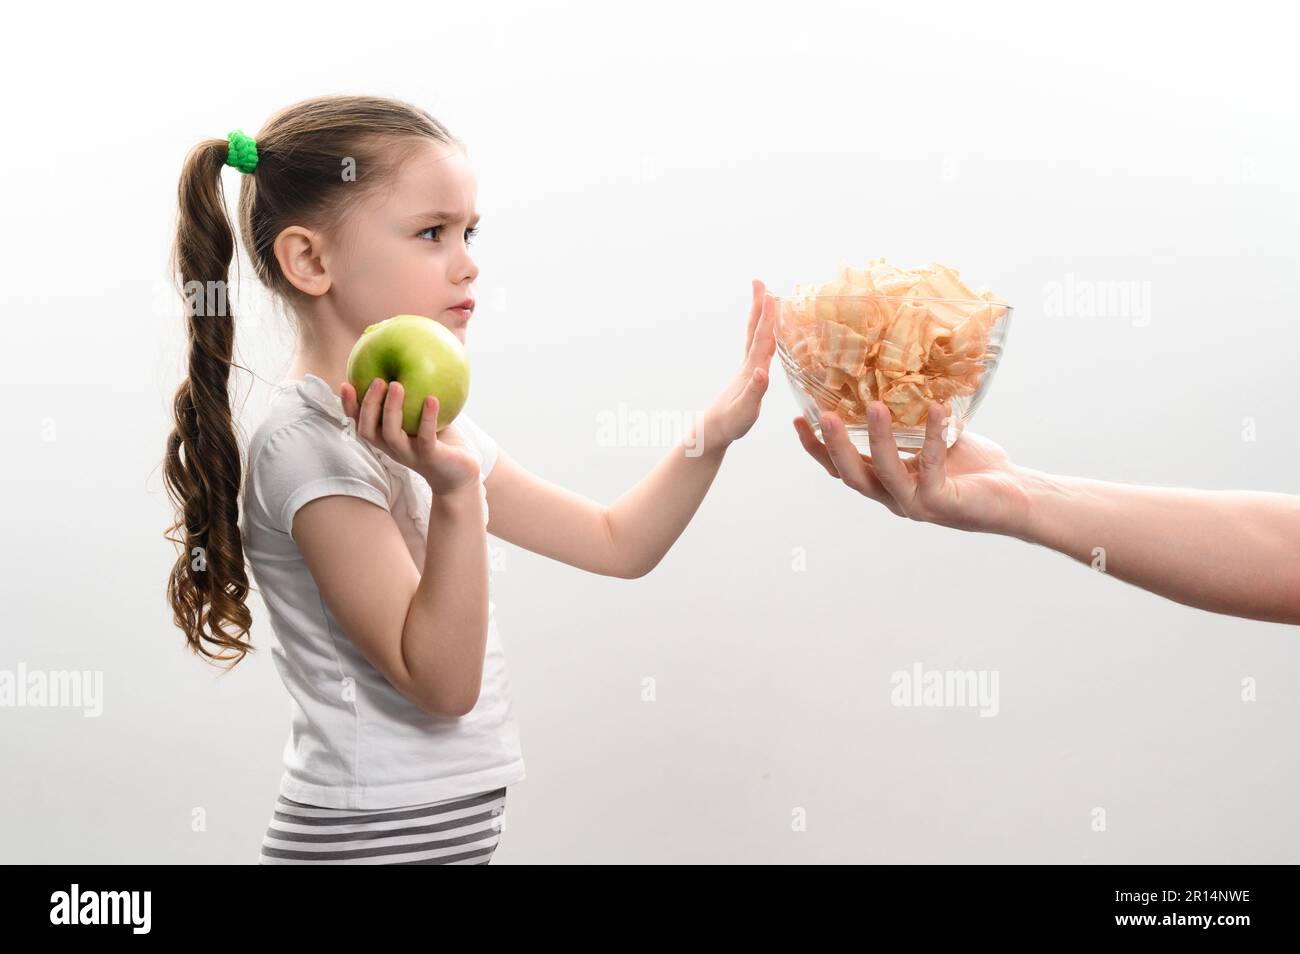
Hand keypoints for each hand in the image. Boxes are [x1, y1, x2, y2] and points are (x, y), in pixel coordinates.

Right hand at [341, 378, 480, 495]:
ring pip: (392, 434)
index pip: (360, 422)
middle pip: (369, 429)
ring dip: (391, 409)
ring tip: (397, 385)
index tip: (344, 384)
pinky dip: (427, 418)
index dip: (349, 406)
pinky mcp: (430, 457)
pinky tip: (431, 399)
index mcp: (385, 437)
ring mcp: (410, 454)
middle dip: (368, 404)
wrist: (459, 472)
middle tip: (378, 380)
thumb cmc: (440, 438)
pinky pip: (425, 438)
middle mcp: (392, 447)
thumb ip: (415, 391)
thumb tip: (416, 354)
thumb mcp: (423, 414)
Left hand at [700, 279, 777, 449]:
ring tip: (766, 300)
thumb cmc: (730, 425)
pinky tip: (770, 335)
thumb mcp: (745, 411)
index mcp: (751, 370)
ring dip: (761, 317)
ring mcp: (748, 370)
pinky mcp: (749, 377)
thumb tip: (762, 372)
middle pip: (755, 330)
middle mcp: (749, 365)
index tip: (771, 294)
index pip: (761, 338)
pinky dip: (765, 336)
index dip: (768, 317)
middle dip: (759, 306)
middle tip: (759, 282)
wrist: (713, 433)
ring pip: (756, 337)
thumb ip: (753, 392)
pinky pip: (760, 349)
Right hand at [793, 400, 1030, 534]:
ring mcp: (916, 504)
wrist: (1016, 496)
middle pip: (851, 475)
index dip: (817, 447)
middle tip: (822, 415)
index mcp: (885, 483)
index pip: (841, 467)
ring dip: (877, 439)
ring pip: (885, 473)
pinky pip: (930, 466)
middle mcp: (893, 497)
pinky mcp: (942, 504)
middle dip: (833, 446)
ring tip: (873, 406)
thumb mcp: (932, 440)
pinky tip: (936, 409)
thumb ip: (910, 422)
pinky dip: (931, 437)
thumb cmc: (974, 467)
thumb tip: (894, 376)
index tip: (799, 418)